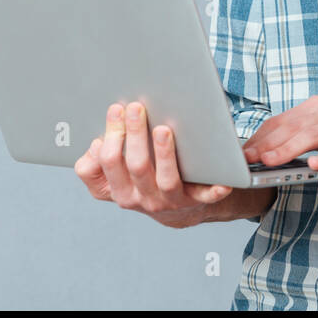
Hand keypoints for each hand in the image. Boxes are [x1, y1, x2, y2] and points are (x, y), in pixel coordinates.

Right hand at [74, 101, 232, 228]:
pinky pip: (205, 196)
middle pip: (134, 166)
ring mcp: (169, 201)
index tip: (116, 110)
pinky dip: (214, 189)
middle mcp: (141, 198)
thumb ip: (99, 161)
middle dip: (134, 135)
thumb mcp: (117, 175)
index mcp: (118, 190)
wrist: (178, 210)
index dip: (107, 140)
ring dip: (164, 153)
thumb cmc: (145, 180)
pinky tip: (222, 180)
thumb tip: (94, 143)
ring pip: (165, 179)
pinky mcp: (195, 201)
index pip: (104, 166)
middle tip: (136, 107)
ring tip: (163, 130)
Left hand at [241, 95, 317, 170]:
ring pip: (311, 136)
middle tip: (243, 159)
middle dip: (264, 144)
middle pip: (290, 127)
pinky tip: (314, 166)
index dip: (258, 136)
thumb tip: (274, 149)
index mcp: (317, 107)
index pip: (280, 121)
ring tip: (267, 161)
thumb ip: (306, 132)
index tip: (239, 152)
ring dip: (287, 149)